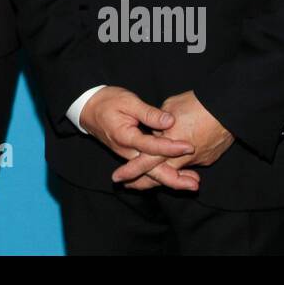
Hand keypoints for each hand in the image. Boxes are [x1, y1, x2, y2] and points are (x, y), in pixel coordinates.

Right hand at [80, 86, 196, 190]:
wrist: (88, 108)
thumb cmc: (107, 101)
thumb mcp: (128, 101)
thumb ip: (149, 113)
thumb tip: (170, 121)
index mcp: (125, 137)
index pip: (151, 147)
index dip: (171, 147)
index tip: (189, 147)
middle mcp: (127, 152)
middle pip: (152, 171)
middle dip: (174, 179)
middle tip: (195, 183)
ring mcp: (128, 155)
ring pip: (151, 172)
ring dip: (172, 179)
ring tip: (192, 183)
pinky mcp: (131, 155)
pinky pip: (148, 168)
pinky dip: (163, 173)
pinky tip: (178, 175)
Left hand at [112, 89, 233, 189]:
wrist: (229, 108)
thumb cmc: (197, 103)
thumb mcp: (171, 106)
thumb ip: (159, 120)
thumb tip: (156, 128)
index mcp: (169, 142)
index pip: (145, 161)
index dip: (131, 170)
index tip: (118, 178)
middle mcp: (182, 156)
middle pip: (160, 174)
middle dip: (144, 182)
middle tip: (130, 186)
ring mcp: (197, 159)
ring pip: (177, 170)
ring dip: (167, 173)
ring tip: (152, 174)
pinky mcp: (208, 158)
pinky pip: (192, 163)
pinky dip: (183, 162)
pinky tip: (180, 159)